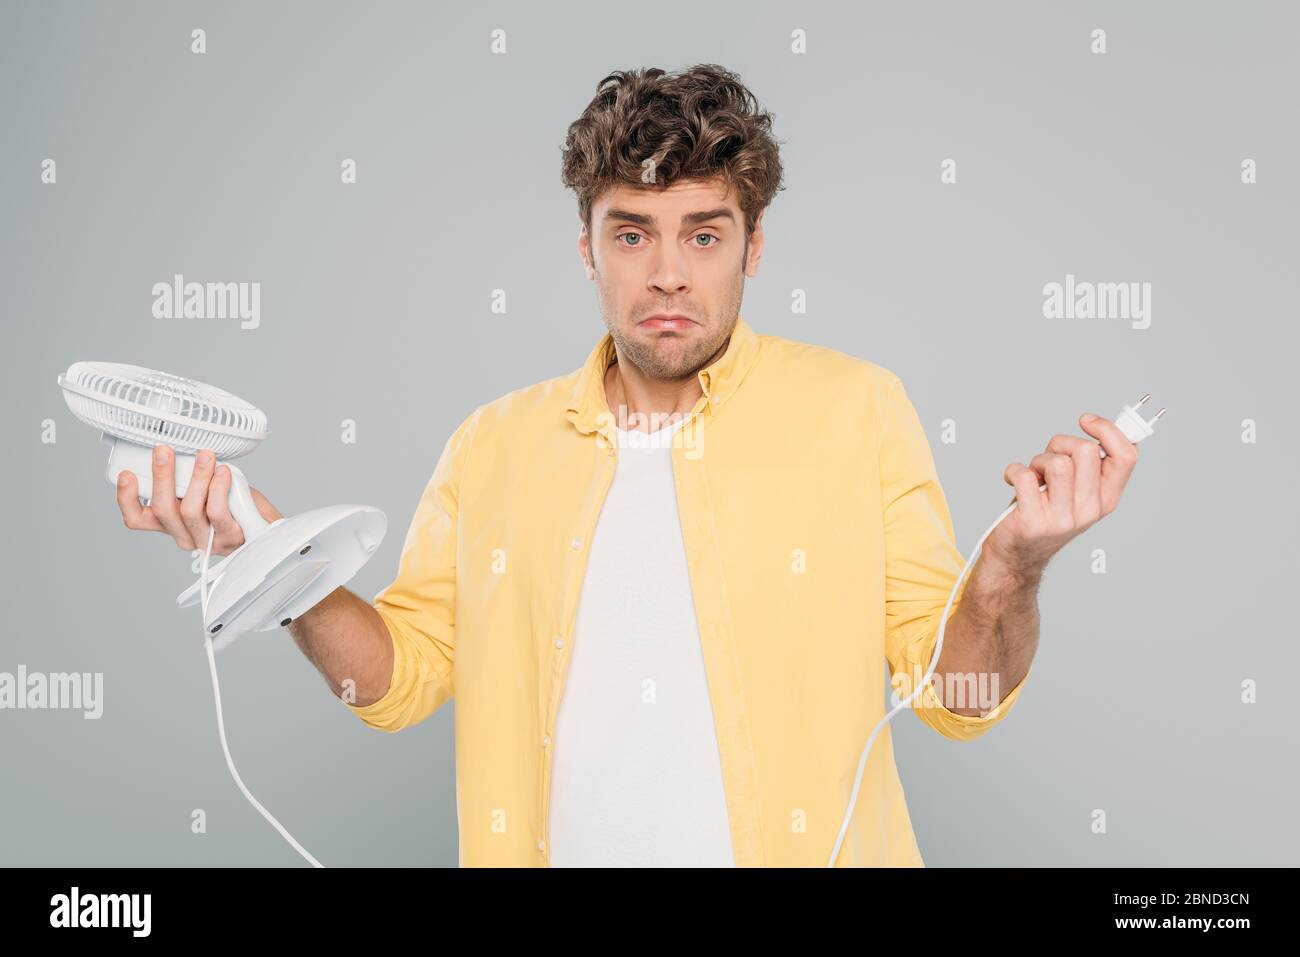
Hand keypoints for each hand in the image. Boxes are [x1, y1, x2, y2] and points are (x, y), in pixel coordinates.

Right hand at [116, 444, 282, 556]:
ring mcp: (207, 540)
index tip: (126, 474)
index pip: (137, 519)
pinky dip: (218, 489)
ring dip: (196, 479)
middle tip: (164, 451)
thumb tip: (179, 447)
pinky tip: (224, 472)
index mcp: (171, 524)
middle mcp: (185, 536)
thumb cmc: (236, 504)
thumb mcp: (203, 488)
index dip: (126, 499)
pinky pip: (217, 513)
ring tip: (205, 456)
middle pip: (163, 511)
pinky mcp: (230, 538)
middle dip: (161, 477)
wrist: (268, 525)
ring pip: (189, 511)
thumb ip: (187, 476)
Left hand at [983, 413, 1138, 576]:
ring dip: (1039, 459)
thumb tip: (1099, 426)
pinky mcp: (1034, 521)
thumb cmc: (1045, 512)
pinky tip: (1013, 479)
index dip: (1108, 430)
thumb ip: (1088, 465)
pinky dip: (1014, 470)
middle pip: (1087, 451)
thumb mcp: (1076, 490)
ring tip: (1034, 473)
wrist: (1019, 553)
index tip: (1087, 421)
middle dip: (1061, 443)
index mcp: (1107, 498)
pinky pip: (1025, 476)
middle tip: (1049, 457)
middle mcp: (1090, 509)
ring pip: (1058, 463)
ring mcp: (1062, 518)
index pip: (1126, 457)